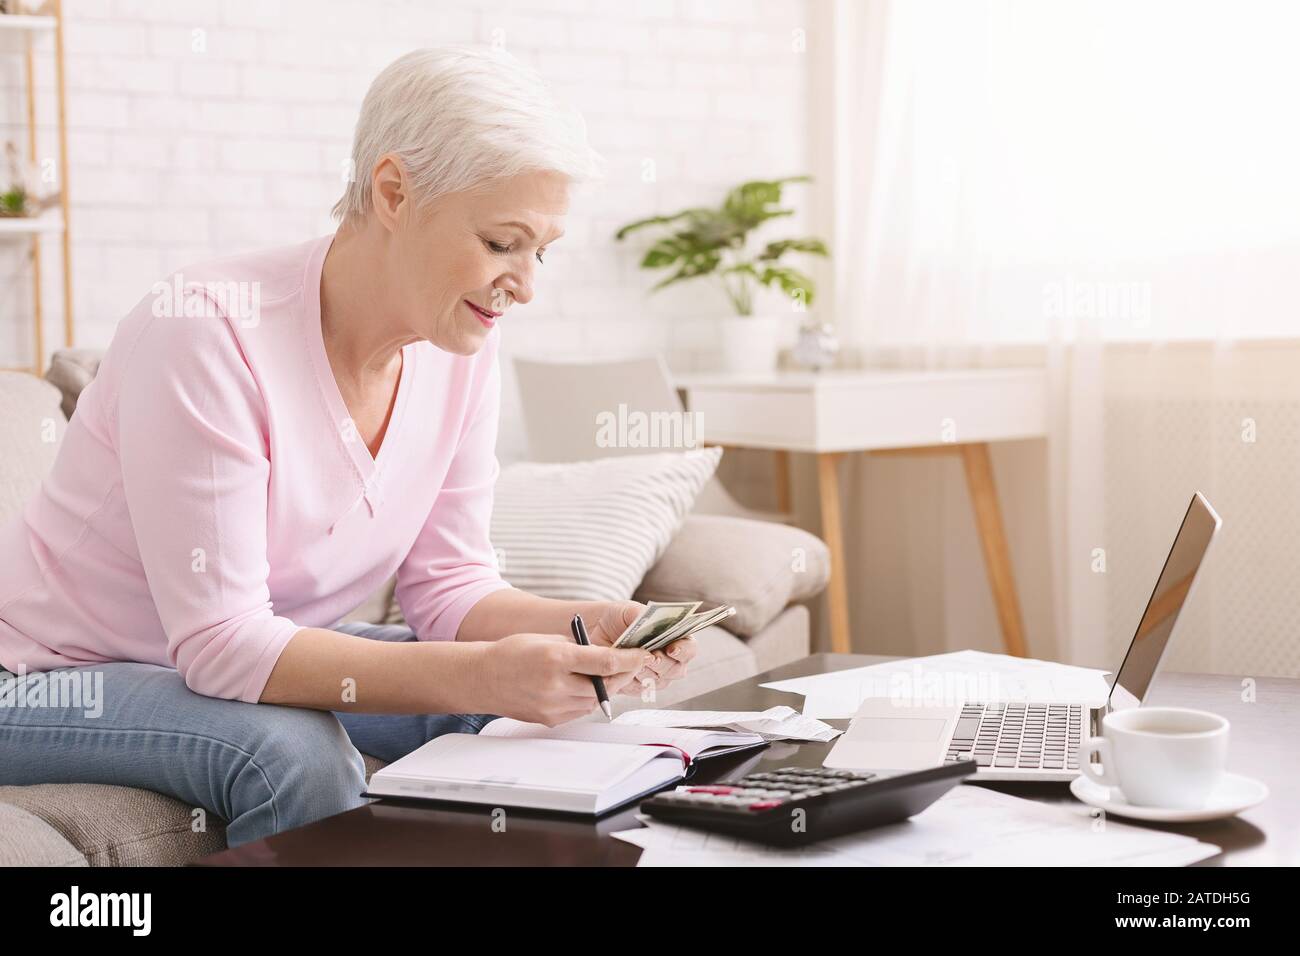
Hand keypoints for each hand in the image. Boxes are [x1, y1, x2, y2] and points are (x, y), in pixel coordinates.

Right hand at [480, 633, 648, 725]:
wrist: (484, 678)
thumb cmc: (513, 653)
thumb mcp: (548, 639)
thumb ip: (579, 647)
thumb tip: (609, 653)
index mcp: (556, 658)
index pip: (606, 661)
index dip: (630, 659)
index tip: (643, 655)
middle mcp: (556, 685)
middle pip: (605, 684)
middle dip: (622, 674)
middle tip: (631, 664)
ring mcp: (553, 706)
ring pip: (596, 700)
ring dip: (605, 687)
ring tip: (604, 674)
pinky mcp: (551, 720)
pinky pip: (580, 710)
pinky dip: (587, 699)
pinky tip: (582, 687)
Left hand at [586, 601, 699, 697]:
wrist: (597, 631)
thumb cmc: (618, 618)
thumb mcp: (630, 610)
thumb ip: (645, 614)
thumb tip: (657, 621)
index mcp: (676, 638)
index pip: (690, 648)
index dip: (684, 650)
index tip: (672, 649)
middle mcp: (670, 659)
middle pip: (677, 669)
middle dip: (662, 664)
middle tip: (650, 657)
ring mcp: (656, 675)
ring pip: (659, 682)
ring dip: (646, 672)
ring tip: (631, 660)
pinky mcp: (639, 687)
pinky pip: (640, 690)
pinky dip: (631, 681)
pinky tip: (622, 670)